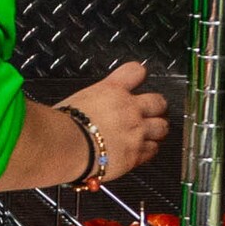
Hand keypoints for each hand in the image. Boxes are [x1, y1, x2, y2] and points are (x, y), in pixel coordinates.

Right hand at [66, 60, 170, 180]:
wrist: (66, 146)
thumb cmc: (62, 126)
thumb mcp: (74, 101)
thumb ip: (89, 102)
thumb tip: (84, 108)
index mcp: (112, 90)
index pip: (136, 71)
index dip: (138, 75)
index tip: (137, 80)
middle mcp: (129, 108)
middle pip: (158, 101)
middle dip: (156, 107)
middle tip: (150, 112)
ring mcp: (136, 131)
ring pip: (162, 127)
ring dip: (156, 129)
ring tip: (149, 133)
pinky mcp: (136, 154)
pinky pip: (153, 150)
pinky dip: (148, 150)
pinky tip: (140, 150)